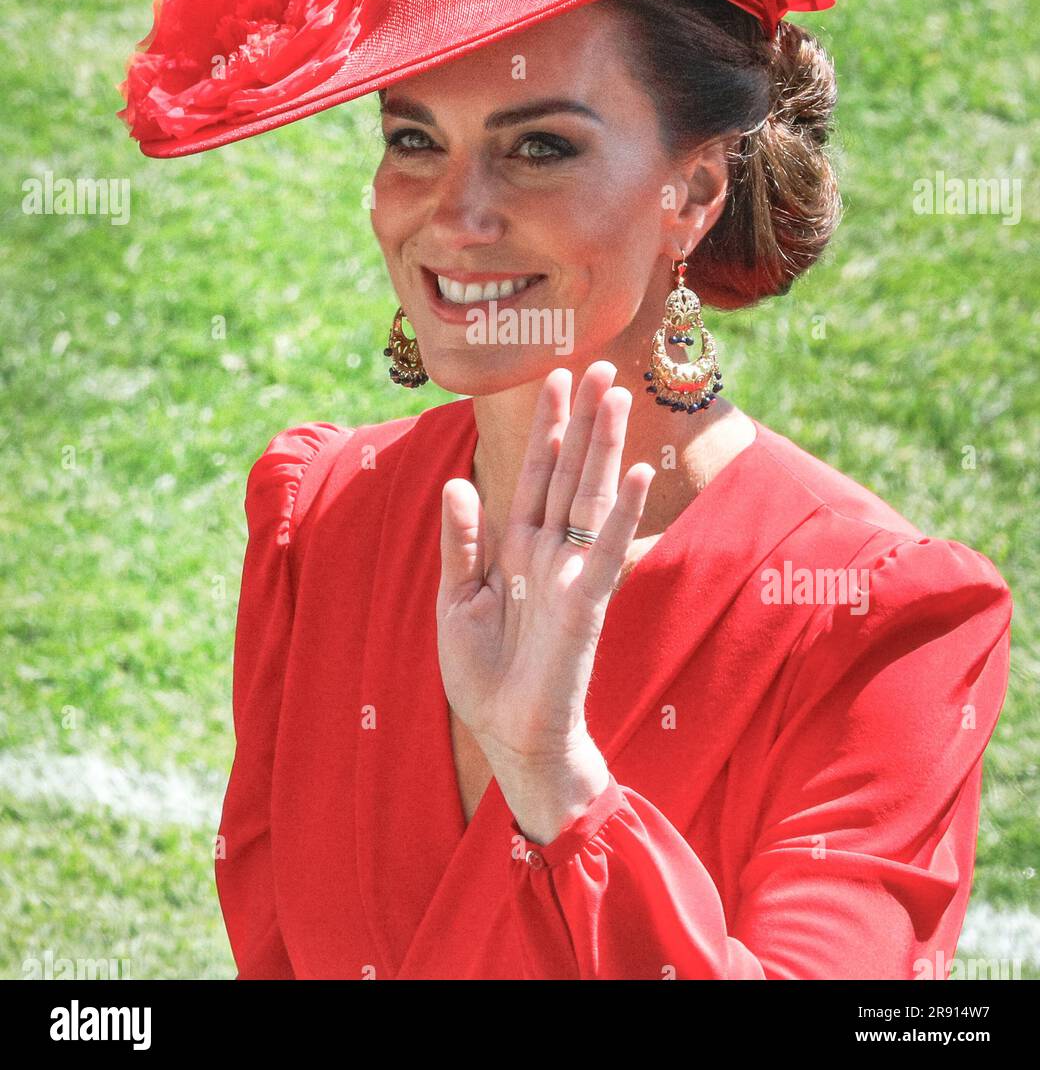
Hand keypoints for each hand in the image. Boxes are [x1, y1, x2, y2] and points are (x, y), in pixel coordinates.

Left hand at [436, 361, 655, 766]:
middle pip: (568, 472)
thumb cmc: (485, 675)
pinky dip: (622, 512)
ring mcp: (571, 573)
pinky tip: (635, 473)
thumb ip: (462, 543)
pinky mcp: (585, 604)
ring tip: (618, 396)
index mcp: (517, 547)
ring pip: (590, 497)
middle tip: (597, 366)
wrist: (509, 736)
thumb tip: (456, 483)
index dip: (544, 428)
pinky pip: (605, 550)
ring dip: (604, 447)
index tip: (554, 379)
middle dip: (582, 420)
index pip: (533, 473)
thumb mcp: (456, 601)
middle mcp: (549, 551)